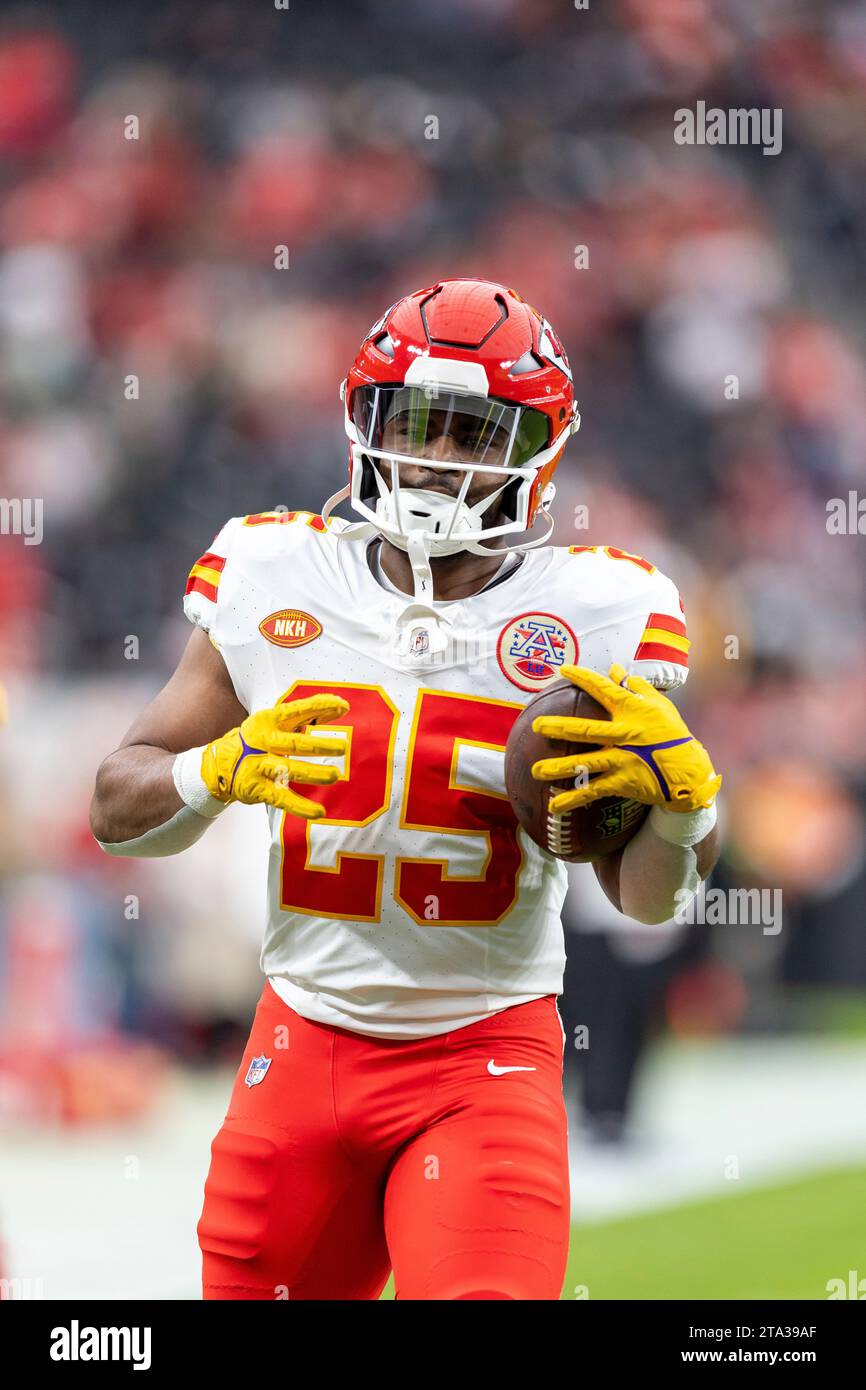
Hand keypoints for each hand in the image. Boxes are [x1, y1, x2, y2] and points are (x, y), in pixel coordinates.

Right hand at [201, 694, 348, 817]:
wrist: (218, 765)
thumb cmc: (256, 741)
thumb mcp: (274, 723)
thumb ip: (304, 716)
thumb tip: (338, 707)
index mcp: (269, 721)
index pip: (297, 711)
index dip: (320, 707)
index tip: (343, 707)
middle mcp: (263, 742)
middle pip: (294, 743)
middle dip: (320, 745)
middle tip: (343, 747)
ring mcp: (259, 766)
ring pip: (289, 770)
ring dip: (313, 773)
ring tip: (334, 775)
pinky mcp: (258, 789)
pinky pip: (282, 799)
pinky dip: (301, 807)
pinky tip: (319, 811)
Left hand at [531, 662, 720, 814]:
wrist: (689, 772)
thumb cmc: (672, 733)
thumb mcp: (659, 705)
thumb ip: (635, 686)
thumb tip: (614, 669)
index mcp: (633, 712)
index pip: (604, 690)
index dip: (584, 678)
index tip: (563, 670)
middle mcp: (625, 735)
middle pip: (587, 730)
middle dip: (560, 728)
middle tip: (536, 726)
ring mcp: (623, 760)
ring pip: (586, 764)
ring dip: (559, 768)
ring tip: (536, 771)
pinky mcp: (623, 782)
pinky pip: (593, 791)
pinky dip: (573, 799)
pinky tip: (554, 806)